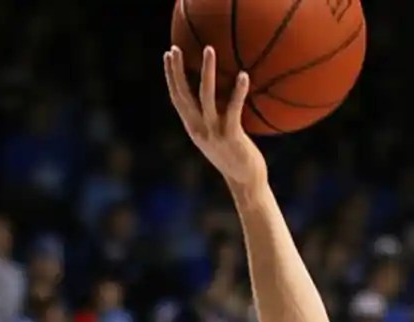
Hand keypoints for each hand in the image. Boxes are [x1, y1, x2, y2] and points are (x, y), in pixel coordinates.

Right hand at [164, 45, 267, 188]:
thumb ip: (211, 118)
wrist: (245, 181)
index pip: (177, 97)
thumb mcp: (217, 136)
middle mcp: (198, 128)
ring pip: (206, 96)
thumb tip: (218, 95)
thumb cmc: (235, 156)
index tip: (168, 54)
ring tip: (209, 49)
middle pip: (183, 94)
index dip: (171, 76)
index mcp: (193, 127)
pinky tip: (244, 75)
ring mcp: (213, 132)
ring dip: (207, 71)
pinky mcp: (230, 135)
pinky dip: (238, 91)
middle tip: (175, 48)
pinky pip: (233, 108)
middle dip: (177, 70)